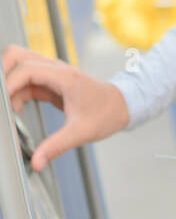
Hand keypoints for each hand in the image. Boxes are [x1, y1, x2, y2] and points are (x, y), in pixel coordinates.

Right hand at [2, 44, 129, 169]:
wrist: (120, 106)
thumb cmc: (106, 113)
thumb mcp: (81, 132)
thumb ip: (56, 146)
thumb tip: (36, 162)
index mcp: (64, 76)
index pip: (25, 69)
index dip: (8, 85)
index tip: (3, 106)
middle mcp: (55, 69)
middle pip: (17, 56)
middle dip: (2, 75)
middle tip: (1, 103)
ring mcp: (51, 73)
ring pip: (18, 66)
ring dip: (7, 85)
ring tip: (7, 112)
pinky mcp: (49, 82)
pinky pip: (24, 81)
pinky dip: (14, 93)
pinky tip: (15, 113)